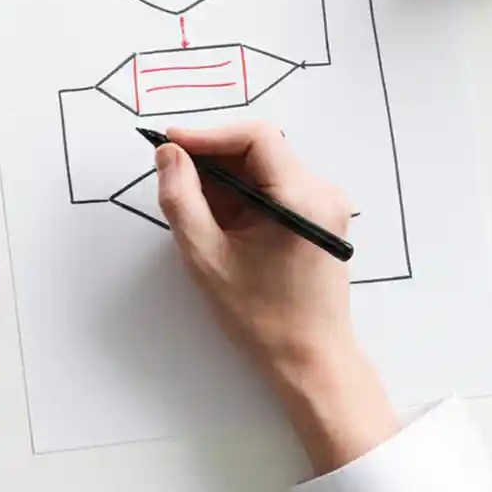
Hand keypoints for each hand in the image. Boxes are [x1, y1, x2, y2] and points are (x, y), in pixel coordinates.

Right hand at [154, 122, 397, 473]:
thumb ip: (182, 199)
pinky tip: (215, 214)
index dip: (207, 134)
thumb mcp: (207, 257)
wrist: (310, 358)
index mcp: (303, 198)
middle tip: (170, 171)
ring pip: (263, 165)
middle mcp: (322, 191)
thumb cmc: (262, 317)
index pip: (255, 136)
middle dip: (211, 155)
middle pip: (260, 147)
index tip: (168, 144)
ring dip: (223, 174)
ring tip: (188, 198)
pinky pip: (272, 185)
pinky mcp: (316, 215)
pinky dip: (239, 191)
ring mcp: (323, 203)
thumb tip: (168, 154)